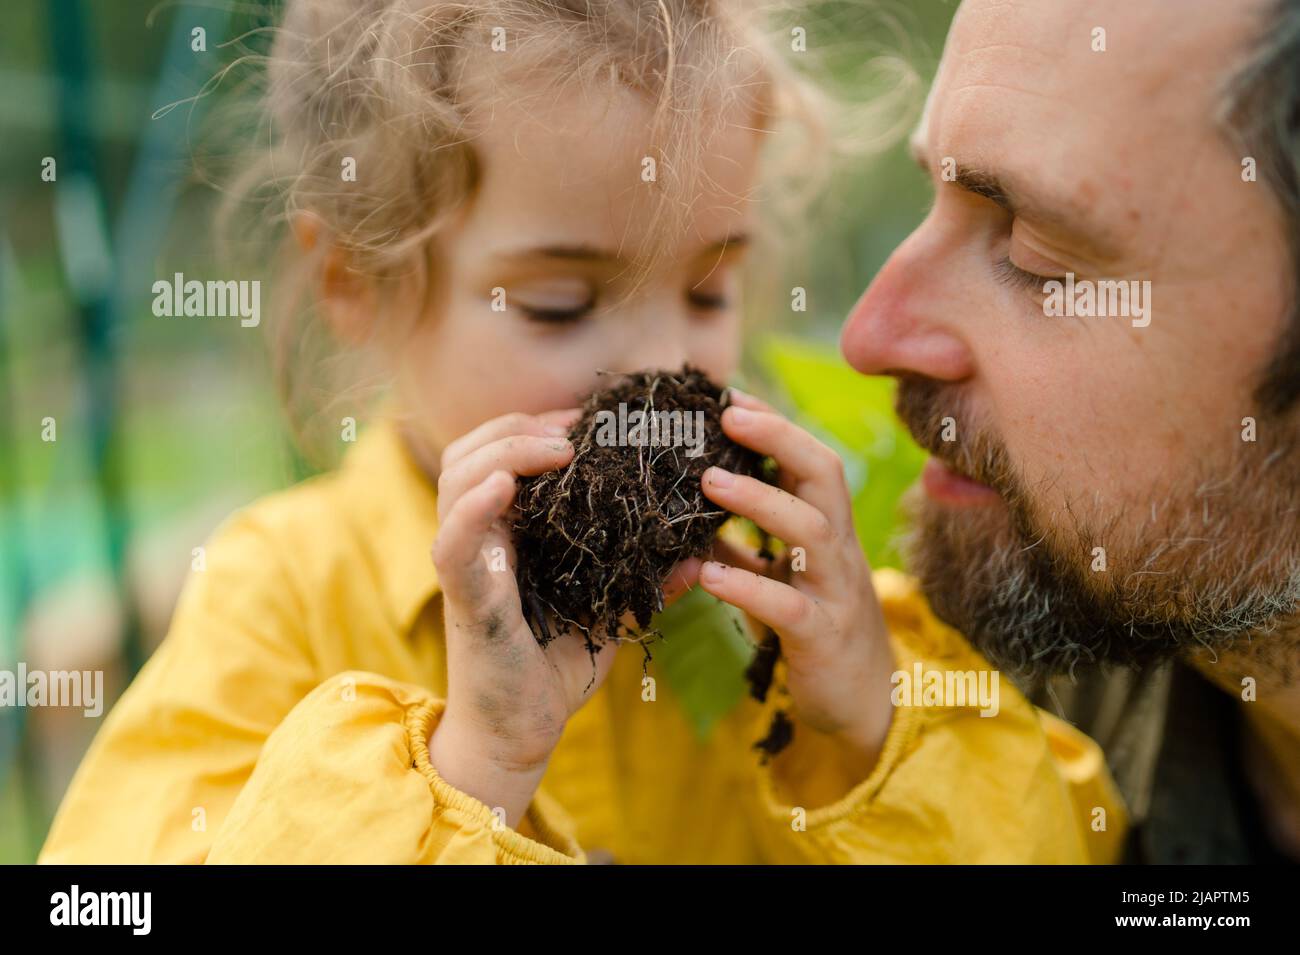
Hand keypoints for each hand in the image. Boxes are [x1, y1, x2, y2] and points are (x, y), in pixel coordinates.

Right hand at [428, 408, 699, 825]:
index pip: (502, 454)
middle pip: (471, 452)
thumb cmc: (555, 668)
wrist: (521, 735)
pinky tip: (505, 486)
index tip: (589, 420)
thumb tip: (697, 552)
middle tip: (574, 427)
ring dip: (505, 451)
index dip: (538, 426)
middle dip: (519, 426)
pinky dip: (472, 509)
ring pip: (457, 480)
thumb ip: (644, 578)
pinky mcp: (465, 599)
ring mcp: (467, 566)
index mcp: (506, 533)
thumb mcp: (608, 611)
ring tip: (557, 448)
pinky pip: (453, 544)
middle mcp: (479, 540)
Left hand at [696, 389, 896, 775]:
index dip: (775, 426)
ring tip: (708, 482)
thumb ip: (743, 545)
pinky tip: (707, 575)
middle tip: (727, 416)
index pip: (810, 460)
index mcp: (827, 529)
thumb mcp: (781, 577)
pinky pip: (788, 607)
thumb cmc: (817, 628)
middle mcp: (838, 550)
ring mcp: (835, 591)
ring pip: (811, 531)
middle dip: (779, 439)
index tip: (730, 397)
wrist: (867, 704)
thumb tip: (688, 511)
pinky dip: (746, 587)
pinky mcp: (823, 637)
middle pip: (823, 476)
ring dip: (760, 501)